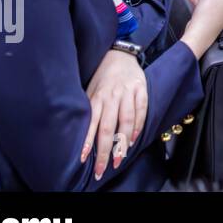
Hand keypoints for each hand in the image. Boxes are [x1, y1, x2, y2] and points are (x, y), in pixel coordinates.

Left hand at [83, 50, 147, 179]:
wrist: (120, 53)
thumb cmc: (102, 76)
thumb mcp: (90, 89)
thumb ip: (90, 108)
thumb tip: (82, 132)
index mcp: (97, 96)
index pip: (92, 124)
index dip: (88, 142)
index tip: (84, 160)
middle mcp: (112, 96)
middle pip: (108, 127)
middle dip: (105, 150)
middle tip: (102, 169)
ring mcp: (128, 93)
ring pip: (126, 121)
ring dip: (123, 142)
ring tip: (119, 159)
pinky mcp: (141, 90)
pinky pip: (141, 110)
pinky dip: (137, 126)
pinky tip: (133, 139)